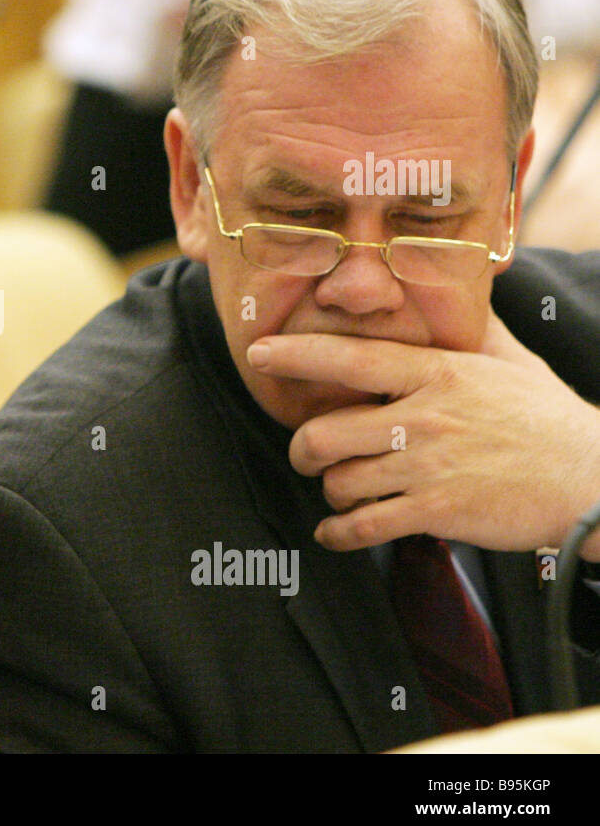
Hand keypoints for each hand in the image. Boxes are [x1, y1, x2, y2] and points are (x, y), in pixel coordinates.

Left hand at [246, 314, 599, 558]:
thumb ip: (470, 329)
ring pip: (339, 481)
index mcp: (436, 373)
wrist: (596, 478)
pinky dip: (337, 532)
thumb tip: (453, 293)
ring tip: (341, 490)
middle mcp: (424, 417)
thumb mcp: (510, 359)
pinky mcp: (438, 511)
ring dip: (328, 491)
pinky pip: (364, 526)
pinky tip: (335, 530)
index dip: (295, 355)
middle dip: (301, 450)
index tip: (258, 353)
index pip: (349, 358)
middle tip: (306, 453)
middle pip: (322, 434)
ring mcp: (429, 467)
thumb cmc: (547, 418)